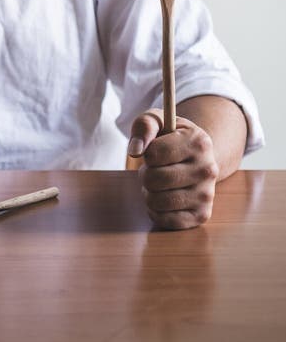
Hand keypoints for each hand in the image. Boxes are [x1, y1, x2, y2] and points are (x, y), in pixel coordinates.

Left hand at [128, 110, 218, 229]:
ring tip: (157, 183)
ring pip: (157, 201)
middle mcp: (208, 169)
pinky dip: (156, 211)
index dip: (147, 153)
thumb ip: (144, 127)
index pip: (154, 153)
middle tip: (154, 169)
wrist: (197, 157)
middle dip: (145, 174)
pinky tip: (163, 198)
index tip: (155, 150)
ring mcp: (207, 194)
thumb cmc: (170, 137)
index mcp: (199, 142)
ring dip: (148, 193)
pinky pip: (166, 220)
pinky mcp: (202, 215)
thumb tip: (135, 151)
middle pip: (154, 179)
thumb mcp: (157, 121)